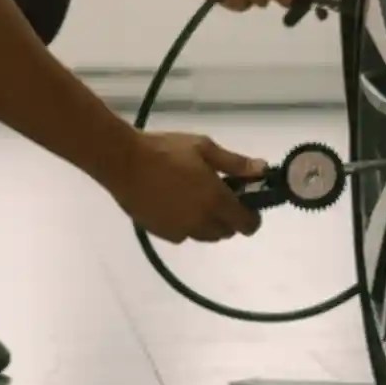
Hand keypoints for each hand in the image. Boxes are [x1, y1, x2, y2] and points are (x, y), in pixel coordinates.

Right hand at [109, 131, 267, 243]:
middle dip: (229, 219)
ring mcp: (180, 230)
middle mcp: (201, 221)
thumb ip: (235, 163)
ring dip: (209, 224)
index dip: (252, 218)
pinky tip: (177, 206)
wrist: (123, 162)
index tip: (249, 206)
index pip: (246, 223)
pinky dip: (188, 226)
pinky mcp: (162, 233)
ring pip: (205, 236)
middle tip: (221, 197)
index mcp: (216, 200)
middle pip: (226, 232)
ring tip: (197, 200)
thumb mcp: (204, 148)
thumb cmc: (165, 150)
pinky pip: (184, 236)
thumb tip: (262, 170)